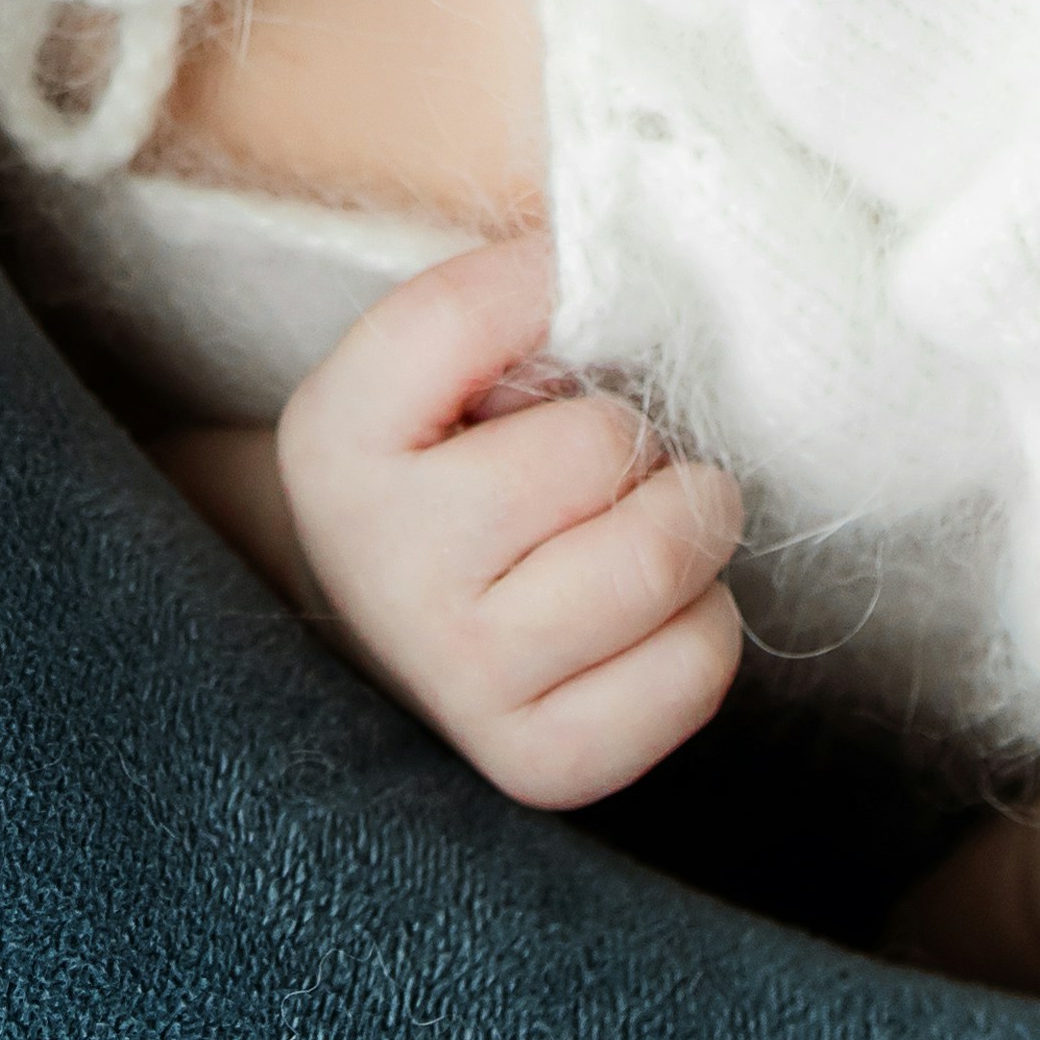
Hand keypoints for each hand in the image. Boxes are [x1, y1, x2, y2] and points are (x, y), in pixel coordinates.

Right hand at [272, 230, 746, 807]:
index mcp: (336, 439)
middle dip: (637, 436)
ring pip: (662, 560)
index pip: (466, 316)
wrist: (398, 628)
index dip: (547, 286)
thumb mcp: (433, 360)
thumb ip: (508, 300)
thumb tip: (637, 275)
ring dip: (686, 525)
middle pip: (598, 450)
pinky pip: (695, 667)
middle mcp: (385, 567)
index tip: (567, 298)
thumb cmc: (451, 462)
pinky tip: (645, 612)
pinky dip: (702, 623)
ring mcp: (460, 679)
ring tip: (636, 526)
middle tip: (612, 458)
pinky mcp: (540, 764)